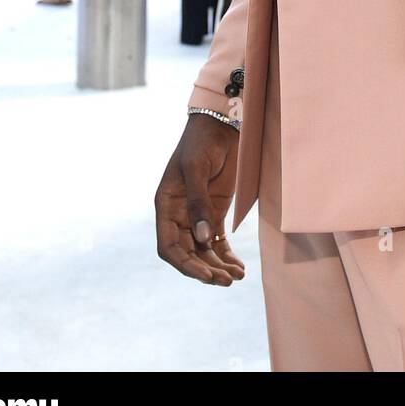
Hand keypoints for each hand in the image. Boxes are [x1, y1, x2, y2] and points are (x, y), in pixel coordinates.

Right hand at [155, 116, 244, 285]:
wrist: (222, 124)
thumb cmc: (202, 142)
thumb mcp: (197, 169)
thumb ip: (199, 203)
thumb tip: (202, 239)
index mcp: (166, 206)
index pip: (168, 246)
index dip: (184, 264)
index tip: (205, 275)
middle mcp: (178, 215)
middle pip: (187, 253)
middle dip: (205, 270)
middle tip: (226, 281)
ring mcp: (197, 216)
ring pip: (204, 251)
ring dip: (218, 267)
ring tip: (236, 277)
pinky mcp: (215, 213)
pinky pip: (218, 242)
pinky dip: (226, 256)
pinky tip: (238, 268)